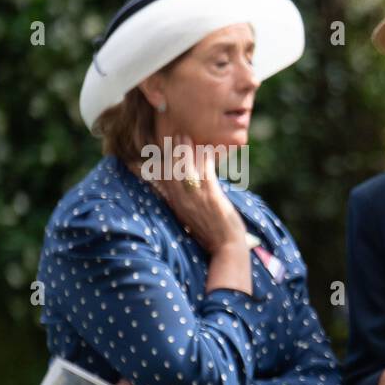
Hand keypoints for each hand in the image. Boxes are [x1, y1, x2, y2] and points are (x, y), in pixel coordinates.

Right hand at [145, 134, 247, 253]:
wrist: (226, 249)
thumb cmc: (212, 235)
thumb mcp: (190, 220)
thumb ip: (184, 206)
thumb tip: (179, 194)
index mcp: (177, 207)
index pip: (163, 182)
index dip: (159, 165)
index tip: (158, 151)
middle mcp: (184, 201)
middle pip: (172, 171)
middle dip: (172, 152)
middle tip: (173, 136)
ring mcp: (197, 199)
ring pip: (186, 169)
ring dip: (186, 151)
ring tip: (185, 136)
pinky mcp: (213, 198)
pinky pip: (206, 174)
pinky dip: (205, 160)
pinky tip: (207, 149)